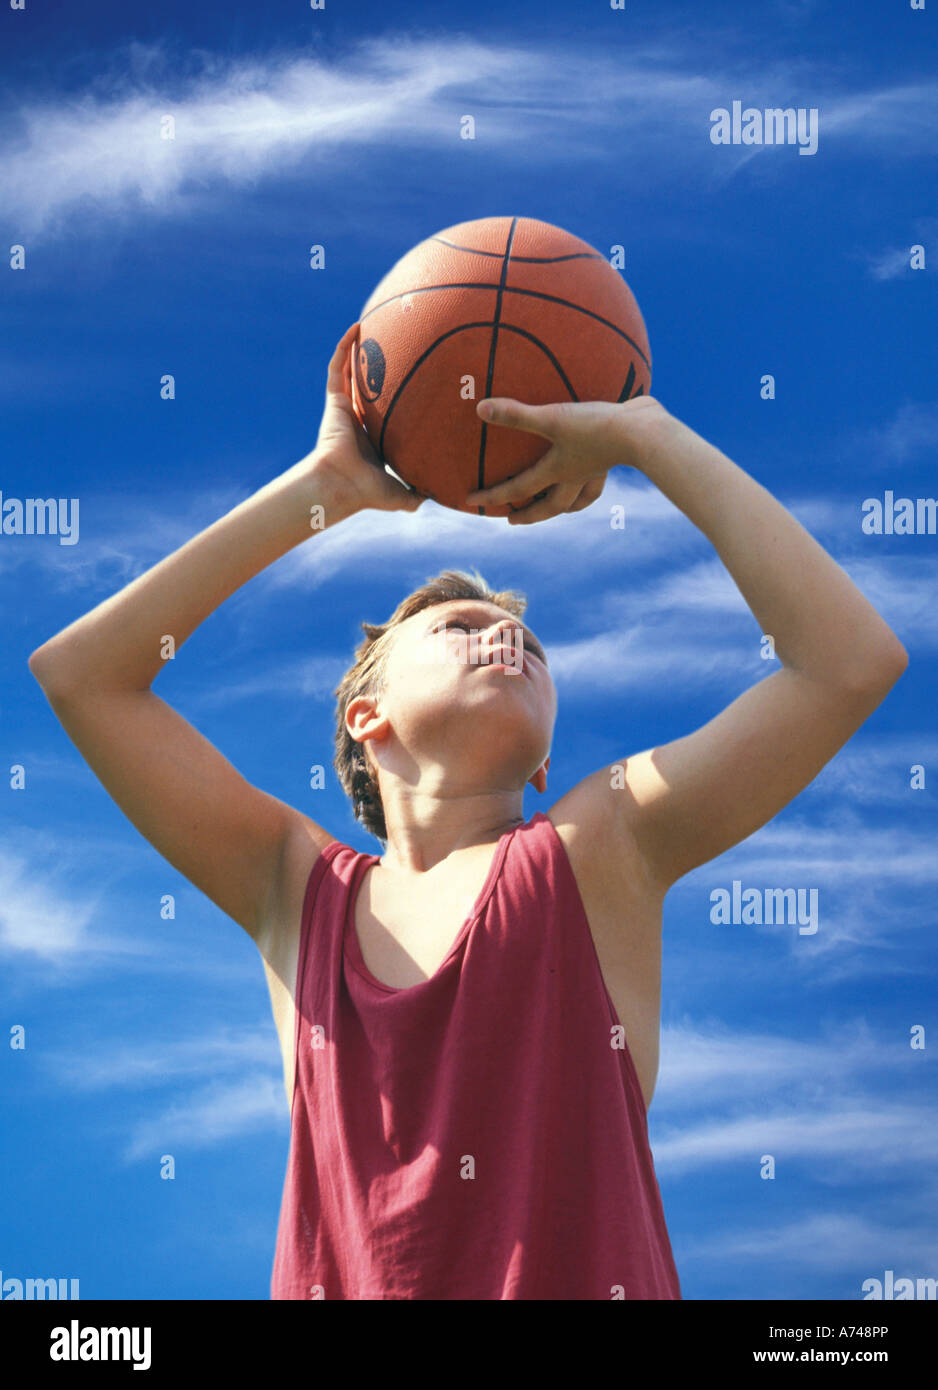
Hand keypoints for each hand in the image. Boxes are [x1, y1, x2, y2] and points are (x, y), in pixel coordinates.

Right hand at [313, 323, 426, 514]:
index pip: (384, 410)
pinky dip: (344, 347)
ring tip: (371, 325)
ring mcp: (343, 408)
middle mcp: (357, 419)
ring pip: (350, 371)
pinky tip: (356, 328)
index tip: (414, 380)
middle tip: (395, 345)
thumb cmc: (368, 492)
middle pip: (367, 385)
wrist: (342, 486)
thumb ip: (420, 493)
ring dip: (357, 348)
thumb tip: (443, 496)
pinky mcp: (334, 401)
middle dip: (376, 365)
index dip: (394, 395)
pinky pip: (337, 367)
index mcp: (372, 437)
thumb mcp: (402, 494)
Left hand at [464, 393, 669, 523]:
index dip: (493, 496)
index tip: (471, 502)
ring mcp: (594, 469)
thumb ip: (518, 414)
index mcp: (557, 471)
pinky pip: (597, 480)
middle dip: (529, 515)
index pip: (518, 489)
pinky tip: (589, 474)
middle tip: (513, 521)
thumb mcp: (553, 418)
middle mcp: (574, 476)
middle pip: (549, 505)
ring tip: (555, 508)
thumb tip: (480, 408)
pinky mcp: (611, 456)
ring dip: (562, 507)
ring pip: (576, 499)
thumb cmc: (596, 426)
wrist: (644, 430)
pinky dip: (589, 484)